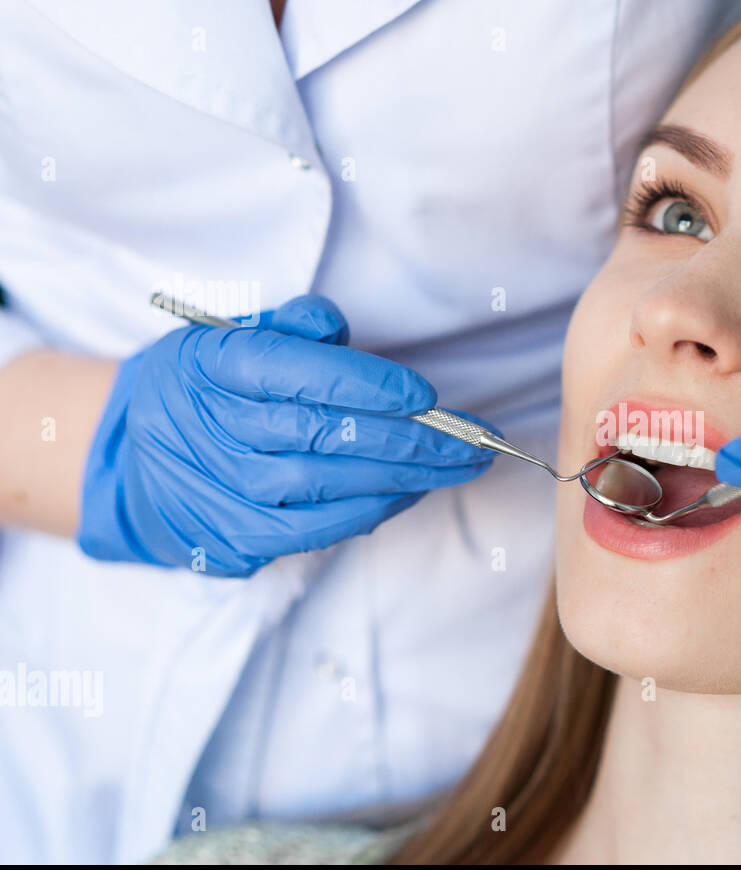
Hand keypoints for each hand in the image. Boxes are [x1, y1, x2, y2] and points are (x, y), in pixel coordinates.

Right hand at [77, 295, 494, 575]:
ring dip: (407, 477)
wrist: (133, 459)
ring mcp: (222, 489)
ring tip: (458, 466)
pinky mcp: (234, 536)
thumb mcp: (231, 337)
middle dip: (415, 439)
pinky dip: (371, 511)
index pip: (301, 373)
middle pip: (330, 433)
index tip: (425, 395)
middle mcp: (215, 427)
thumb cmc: (204, 389)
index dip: (371, 386)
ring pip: (331, 484)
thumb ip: (291, 328)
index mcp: (215, 365)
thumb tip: (337, 328)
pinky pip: (317, 529)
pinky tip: (410, 493)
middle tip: (474, 440)